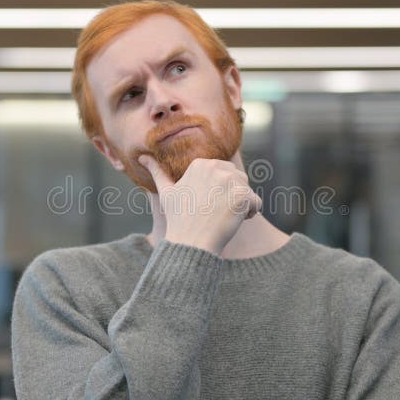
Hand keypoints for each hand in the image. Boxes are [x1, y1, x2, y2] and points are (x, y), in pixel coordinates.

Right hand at [138, 156, 261, 255]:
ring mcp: (230, 181)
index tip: (207, 205)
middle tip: (215, 213)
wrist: (190, 242)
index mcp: (201, 164)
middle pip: (239, 179)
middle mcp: (216, 168)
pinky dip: (250, 215)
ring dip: (241, 205)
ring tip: (223, 217)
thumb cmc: (178, 219)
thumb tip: (142, 157)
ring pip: (248, 191)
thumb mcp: (166, 193)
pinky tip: (234, 222)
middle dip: (233, 196)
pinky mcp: (243, 195)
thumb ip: (157, 172)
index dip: (220, 191)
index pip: (224, 172)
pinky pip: (257, 203)